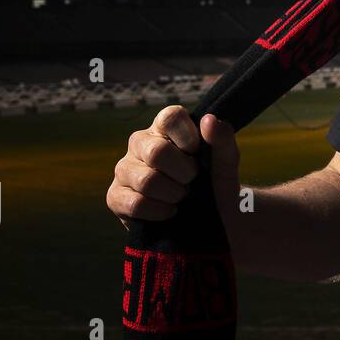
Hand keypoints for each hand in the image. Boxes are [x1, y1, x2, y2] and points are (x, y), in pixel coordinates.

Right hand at [106, 106, 240, 232]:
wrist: (207, 222)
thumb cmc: (213, 185)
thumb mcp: (225, 165)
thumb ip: (222, 141)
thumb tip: (209, 119)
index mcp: (165, 127)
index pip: (170, 117)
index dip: (188, 137)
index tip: (197, 153)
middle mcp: (140, 143)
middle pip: (157, 152)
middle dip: (184, 173)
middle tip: (192, 181)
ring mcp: (124, 169)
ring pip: (146, 180)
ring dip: (174, 194)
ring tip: (181, 196)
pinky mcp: (115, 196)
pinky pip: (135, 204)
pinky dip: (160, 211)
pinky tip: (170, 210)